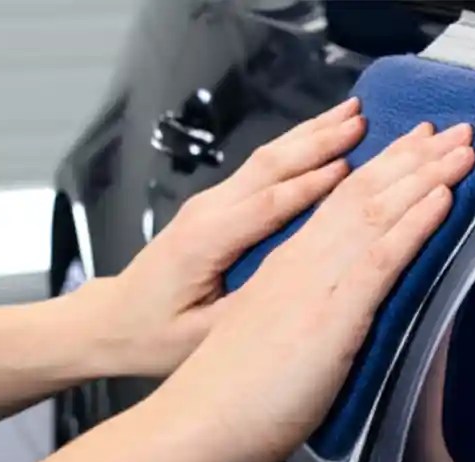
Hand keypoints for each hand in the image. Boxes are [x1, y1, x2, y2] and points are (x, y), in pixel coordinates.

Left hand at [76, 97, 366, 376]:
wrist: (111, 321)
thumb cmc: (153, 336)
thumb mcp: (199, 336)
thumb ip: (244, 307)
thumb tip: (296, 286)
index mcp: (205, 242)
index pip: (268, 204)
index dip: (311, 184)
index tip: (352, 166)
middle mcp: (208, 211)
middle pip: (270, 165)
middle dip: (319, 140)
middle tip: (363, 118)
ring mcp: (210, 203)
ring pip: (267, 158)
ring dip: (311, 134)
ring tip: (352, 112)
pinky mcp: (215, 205)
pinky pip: (262, 169)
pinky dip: (297, 149)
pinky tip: (323, 136)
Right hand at [153, 120, 474, 461]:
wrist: (198, 423)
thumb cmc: (233, 397)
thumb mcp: (275, 338)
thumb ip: (307, 317)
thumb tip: (334, 314)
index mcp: (289, 267)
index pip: (342, 203)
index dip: (382, 169)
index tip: (413, 144)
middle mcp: (303, 262)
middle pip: (364, 194)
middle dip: (414, 157)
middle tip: (455, 128)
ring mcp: (317, 284)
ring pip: (377, 212)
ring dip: (425, 175)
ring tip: (464, 146)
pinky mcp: (333, 315)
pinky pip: (382, 257)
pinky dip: (415, 223)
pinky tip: (443, 197)